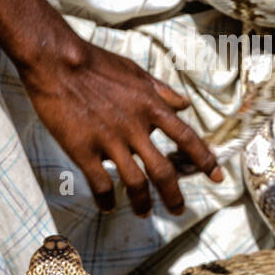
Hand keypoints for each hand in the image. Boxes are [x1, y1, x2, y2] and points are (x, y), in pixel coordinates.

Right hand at [20, 30, 223, 216]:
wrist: (57, 61)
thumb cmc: (96, 63)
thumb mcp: (136, 72)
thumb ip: (162, 91)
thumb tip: (184, 104)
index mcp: (151, 106)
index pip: (186, 138)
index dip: (205, 160)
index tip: (217, 176)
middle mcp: (135, 127)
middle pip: (164, 171)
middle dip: (174, 195)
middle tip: (178, 210)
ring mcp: (110, 141)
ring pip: (135, 183)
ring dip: (142, 203)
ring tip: (144, 213)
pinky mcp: (83, 150)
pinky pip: (101, 184)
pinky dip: (107, 200)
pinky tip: (108, 207)